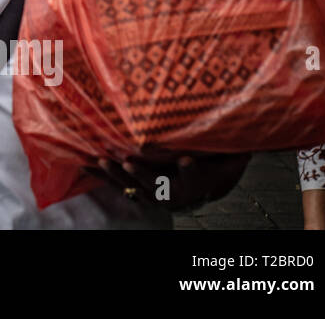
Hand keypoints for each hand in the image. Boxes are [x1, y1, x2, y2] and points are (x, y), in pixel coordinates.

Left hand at [96, 153, 249, 210]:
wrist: (199, 190)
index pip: (195, 177)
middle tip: (129, 162)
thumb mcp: (227, 161)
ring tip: (101, 161)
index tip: (187, 161)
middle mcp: (172, 193)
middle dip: (142, 175)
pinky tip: (83, 165)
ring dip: (116, 174)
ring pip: (131, 187)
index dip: (191, 170)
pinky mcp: (135, 190)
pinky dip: (99, 175)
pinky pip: (115, 184)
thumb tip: (240, 130)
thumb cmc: (213, 169)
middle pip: (156, 186)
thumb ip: (231, 149)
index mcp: (195, 184)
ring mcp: (151, 194)